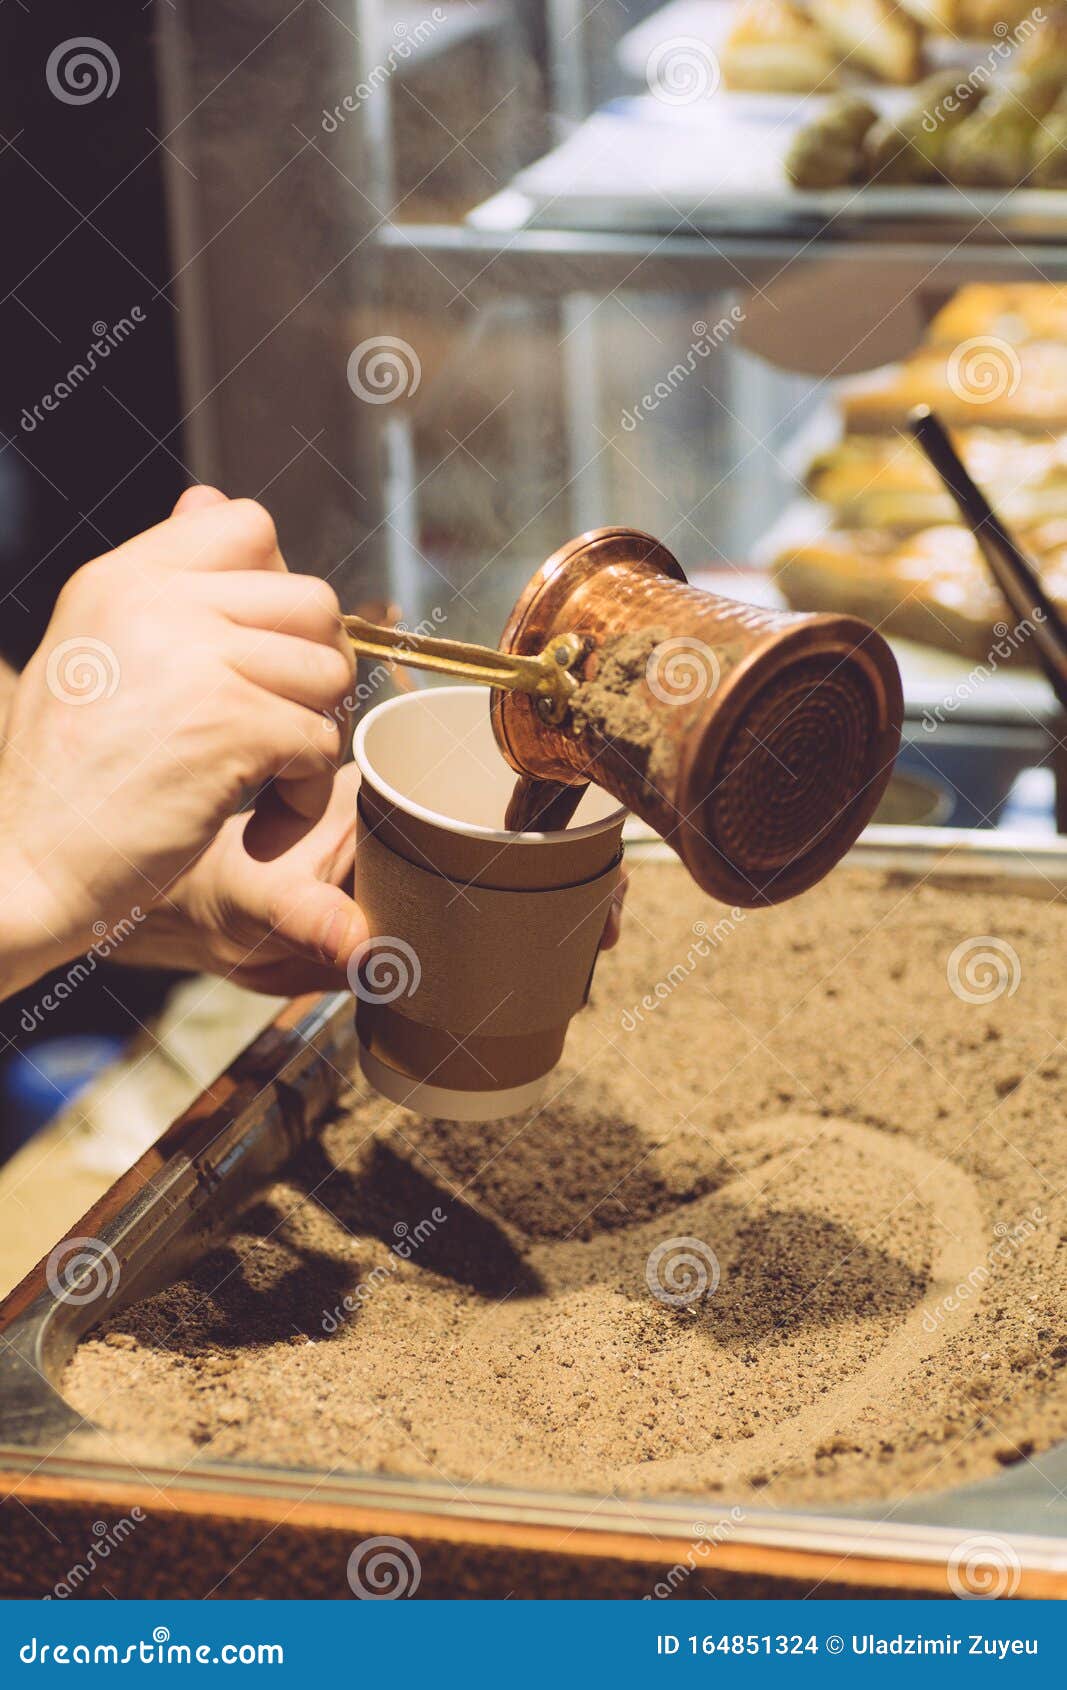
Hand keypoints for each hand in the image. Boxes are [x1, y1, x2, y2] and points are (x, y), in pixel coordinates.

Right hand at [0, 487, 353, 970]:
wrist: (31, 865)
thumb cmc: (70, 774)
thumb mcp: (95, 646)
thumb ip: (161, 581)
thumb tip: (211, 499)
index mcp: (124, 577)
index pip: (248, 526)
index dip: (275, 590)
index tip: (255, 654)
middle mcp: (159, 603)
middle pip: (312, 600)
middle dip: (315, 668)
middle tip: (284, 722)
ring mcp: (199, 660)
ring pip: (330, 672)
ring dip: (316, 733)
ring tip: (270, 775)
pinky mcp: (232, 727)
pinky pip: (321, 742)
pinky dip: (307, 791)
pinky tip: (261, 819)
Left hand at [116, 773, 627, 997]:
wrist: (197, 921)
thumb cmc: (219, 884)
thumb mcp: (263, 899)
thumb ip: (309, 920)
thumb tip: (364, 953)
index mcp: (388, 796)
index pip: (486, 783)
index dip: (551, 810)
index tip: (590, 848)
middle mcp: (418, 828)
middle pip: (521, 834)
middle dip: (577, 866)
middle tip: (608, 911)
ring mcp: (425, 876)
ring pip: (514, 881)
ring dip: (562, 906)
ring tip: (597, 941)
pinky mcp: (422, 925)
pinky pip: (488, 929)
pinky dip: (526, 943)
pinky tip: (558, 970)